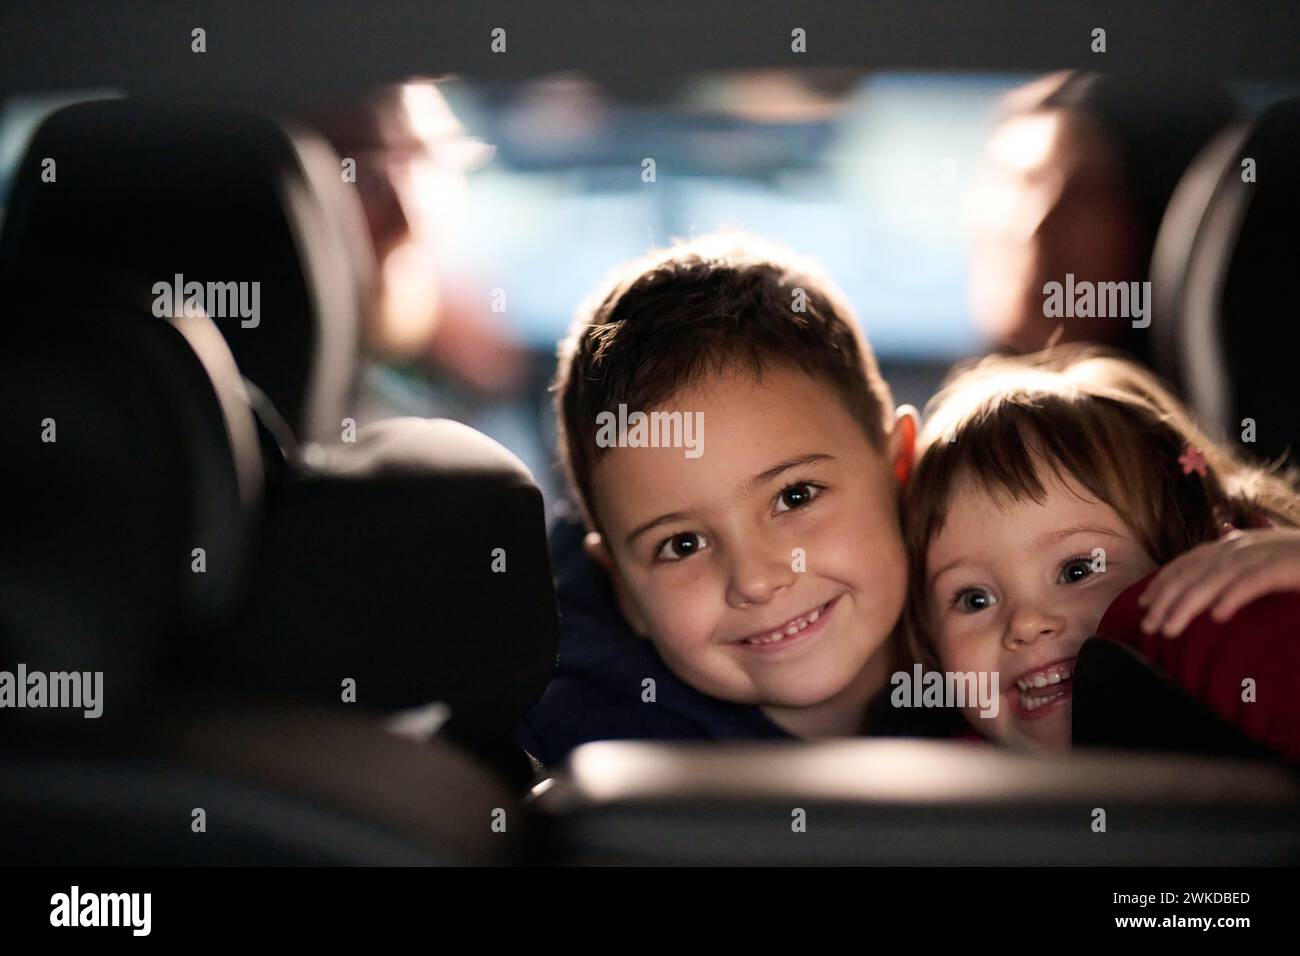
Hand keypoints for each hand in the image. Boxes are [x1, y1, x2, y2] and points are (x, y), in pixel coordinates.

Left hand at [1138, 527, 1299, 636]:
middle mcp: (1247, 544)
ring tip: (1169, 629)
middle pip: (1195, 572)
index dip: (1164, 581)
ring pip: (1216, 579)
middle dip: (1167, 600)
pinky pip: (1255, 581)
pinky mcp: (1288, 566)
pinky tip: (1216, 616)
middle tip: (1148, 627)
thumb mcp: (1266, 563)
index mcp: (1239, 543)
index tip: (1143, 605)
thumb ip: (1240, 569)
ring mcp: (1267, 552)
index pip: (1190, 561)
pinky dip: (1234, 596)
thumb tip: (1215, 586)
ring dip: (1188, 605)